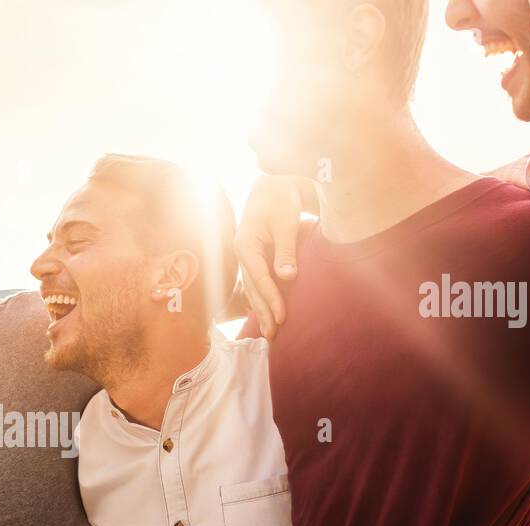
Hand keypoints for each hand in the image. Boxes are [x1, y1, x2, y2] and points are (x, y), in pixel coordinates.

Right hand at [234, 175, 309, 338]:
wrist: (273, 185)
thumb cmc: (281, 199)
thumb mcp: (286, 221)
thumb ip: (286, 250)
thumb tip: (288, 277)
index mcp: (245, 243)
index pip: (259, 278)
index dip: (271, 299)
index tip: (283, 317)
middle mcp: (241, 253)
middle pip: (252, 289)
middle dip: (263, 312)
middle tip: (273, 336)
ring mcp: (245, 258)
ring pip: (252, 290)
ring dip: (261, 311)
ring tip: (270, 333)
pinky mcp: (253, 259)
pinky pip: (256, 285)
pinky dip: (261, 301)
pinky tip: (265, 316)